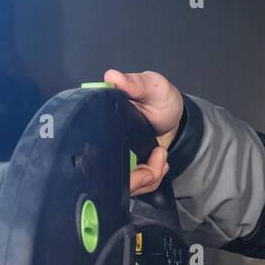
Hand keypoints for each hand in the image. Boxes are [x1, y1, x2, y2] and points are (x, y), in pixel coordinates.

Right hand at [103, 69, 183, 195]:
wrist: (174, 118)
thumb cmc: (160, 98)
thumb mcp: (151, 85)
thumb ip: (135, 83)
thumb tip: (111, 76)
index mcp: (102, 120)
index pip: (90, 146)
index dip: (106, 160)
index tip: (133, 156)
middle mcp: (104, 142)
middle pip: (107, 175)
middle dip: (137, 177)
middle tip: (159, 155)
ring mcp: (115, 158)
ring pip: (122, 185)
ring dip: (148, 178)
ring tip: (161, 156)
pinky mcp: (127, 170)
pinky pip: (134, 187)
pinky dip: (150, 180)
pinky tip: (160, 164)